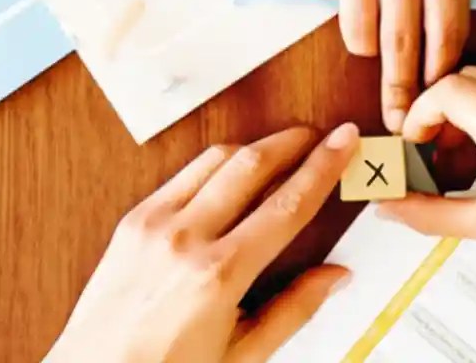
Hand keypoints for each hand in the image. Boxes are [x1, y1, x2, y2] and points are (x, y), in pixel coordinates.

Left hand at [49, 124, 359, 362]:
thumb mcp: (241, 355)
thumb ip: (294, 309)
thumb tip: (335, 276)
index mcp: (219, 275)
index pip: (287, 204)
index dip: (323, 166)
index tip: (343, 143)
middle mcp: (185, 239)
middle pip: (252, 164)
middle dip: (292, 142)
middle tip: (319, 135)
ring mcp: (153, 224)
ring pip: (215, 160)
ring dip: (254, 146)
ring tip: (281, 148)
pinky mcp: (132, 221)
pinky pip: (181, 176)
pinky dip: (213, 166)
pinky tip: (230, 172)